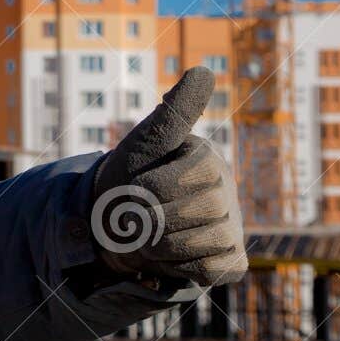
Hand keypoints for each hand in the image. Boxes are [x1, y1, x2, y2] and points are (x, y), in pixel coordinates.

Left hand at [88, 66, 246, 288]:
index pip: (194, 177)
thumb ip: (174, 112)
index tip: (135, 184)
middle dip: (154, 217)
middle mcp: (228, 191)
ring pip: (207, 242)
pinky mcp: (230, 261)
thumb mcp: (144, 143)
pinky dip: (181, 266)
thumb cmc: (126, 177)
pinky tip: (169, 254)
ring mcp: (233, 228)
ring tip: (147, 234)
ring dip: (162, 244)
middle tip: (135, 214)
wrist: (107, 225)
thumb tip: (204, 70)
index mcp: (209, 159)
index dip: (152, 187)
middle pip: (203, 210)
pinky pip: (215, 270)